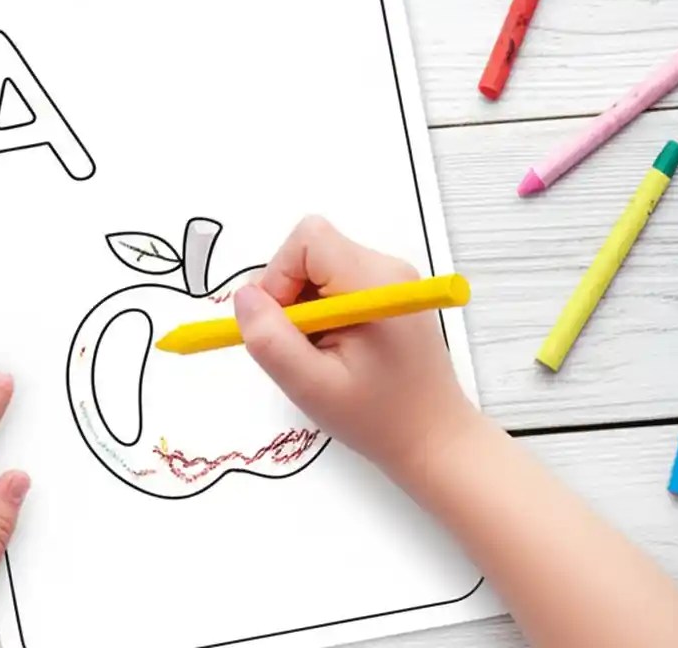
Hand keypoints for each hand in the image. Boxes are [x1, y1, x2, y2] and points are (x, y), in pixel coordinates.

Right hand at [233, 217, 473, 480]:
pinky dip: (319, 314)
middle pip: (310, 252)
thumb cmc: (379, 418)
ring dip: (303, 309)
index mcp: (373, 283)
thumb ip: (271, 339)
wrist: (434, 438)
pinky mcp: (386, 295)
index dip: (279, 276)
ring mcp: (389, 281)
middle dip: (287, 296)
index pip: (308, 239)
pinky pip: (334, 285)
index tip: (282, 324)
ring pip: (318, 269)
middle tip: (298, 347)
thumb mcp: (312, 386)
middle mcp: (386, 269)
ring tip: (320, 354)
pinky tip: (334, 350)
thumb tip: (243, 297)